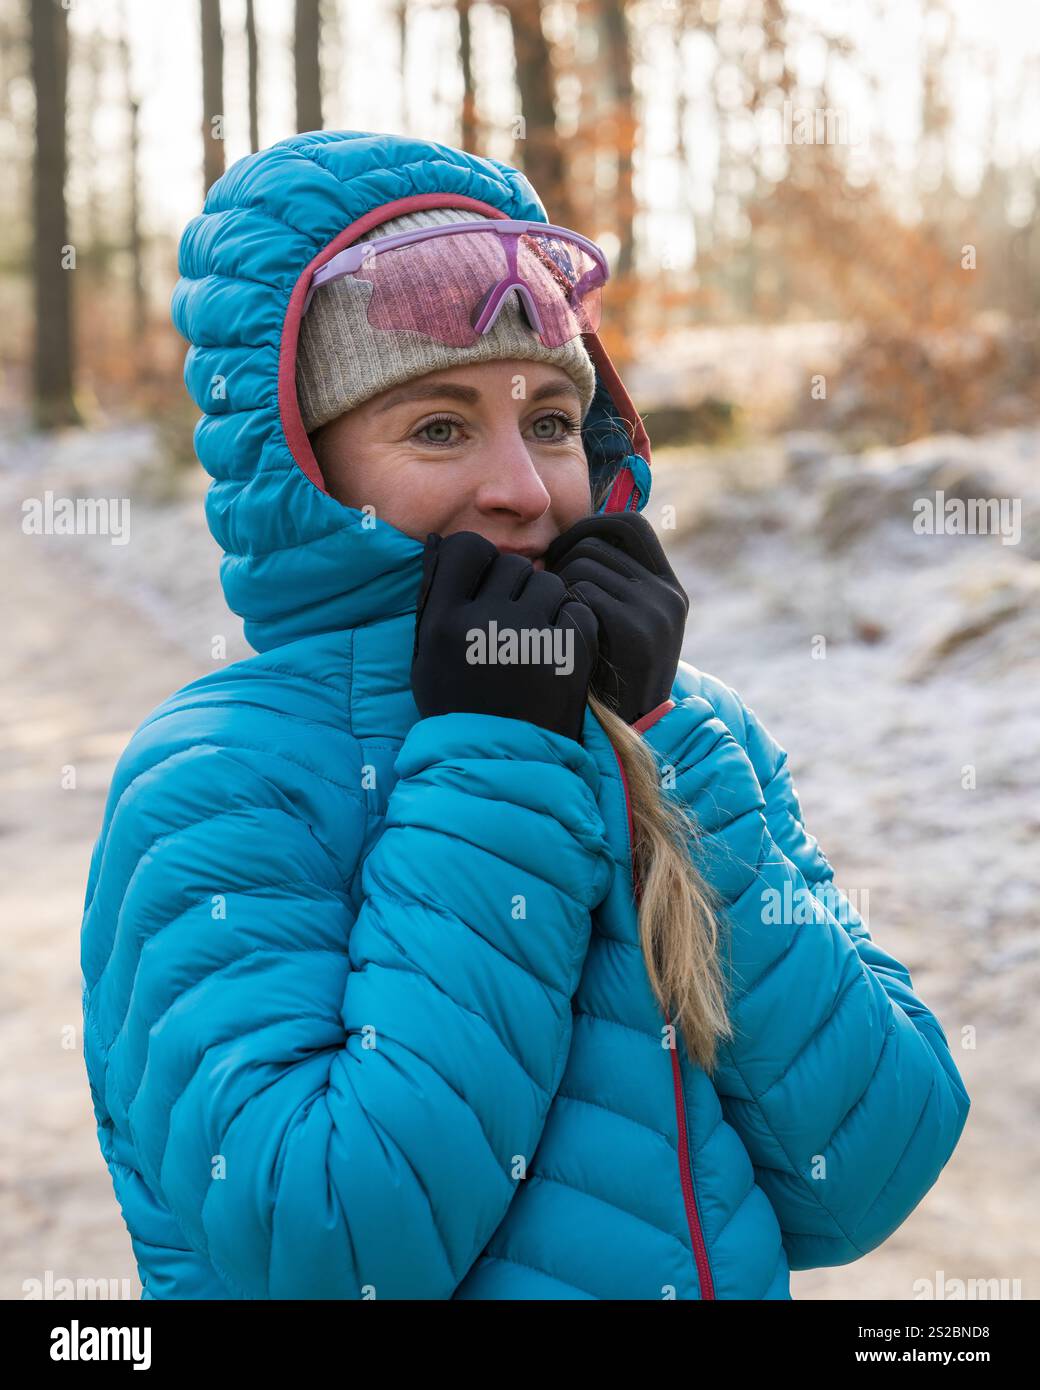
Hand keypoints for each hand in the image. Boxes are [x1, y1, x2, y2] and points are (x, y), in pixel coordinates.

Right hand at [411, 531, 599, 743]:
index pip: (466, 547)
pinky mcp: (569, 654)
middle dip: (514, 587)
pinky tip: (556, 655)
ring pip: (549, 583)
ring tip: (534, 640)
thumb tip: (438, 544)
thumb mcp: (427, 658)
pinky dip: (571, 628)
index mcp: (444, 622)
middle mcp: (485, 624)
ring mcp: (531, 639)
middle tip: (512, 623)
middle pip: (511, 565)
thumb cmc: (460, 707)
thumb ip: (433, 600)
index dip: (479, 560)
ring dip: (545, 604)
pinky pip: (578, 610)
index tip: (484, 583)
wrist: (502, 763)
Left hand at [543, 512, 688, 724]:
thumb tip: (570, 539)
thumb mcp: (620, 628)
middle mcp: (667, 595)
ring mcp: (654, 612)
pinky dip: (560, 609)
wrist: (624, 735)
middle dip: (563, 559)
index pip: (630, 525)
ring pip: (583, 565)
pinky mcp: (635, 630)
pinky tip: (557, 635)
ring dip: (557, 586)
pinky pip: (580, 592)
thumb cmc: (605, 679)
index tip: (563, 550)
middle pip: (599, 543)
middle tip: (545, 586)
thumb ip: (611, 586)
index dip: (590, 526)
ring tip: (552, 617)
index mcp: (668, 588)